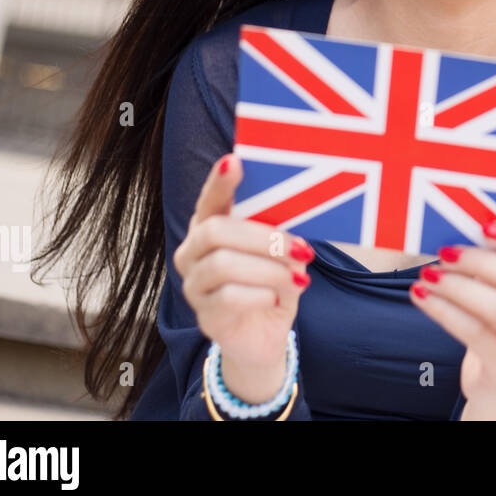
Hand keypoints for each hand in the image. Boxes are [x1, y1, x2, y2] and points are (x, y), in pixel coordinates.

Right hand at [172, 153, 313, 399]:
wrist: (264, 334)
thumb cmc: (273, 281)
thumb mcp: (282, 251)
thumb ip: (281, 228)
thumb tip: (302, 206)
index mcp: (212, 225)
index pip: (210, 199)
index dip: (219, 181)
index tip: (234, 161)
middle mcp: (193, 250)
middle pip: (216, 231)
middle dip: (264, 238)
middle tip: (302, 249)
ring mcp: (193, 282)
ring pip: (223, 265)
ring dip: (268, 270)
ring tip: (298, 279)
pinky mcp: (204, 314)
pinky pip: (228, 298)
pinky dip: (261, 296)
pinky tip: (278, 299)